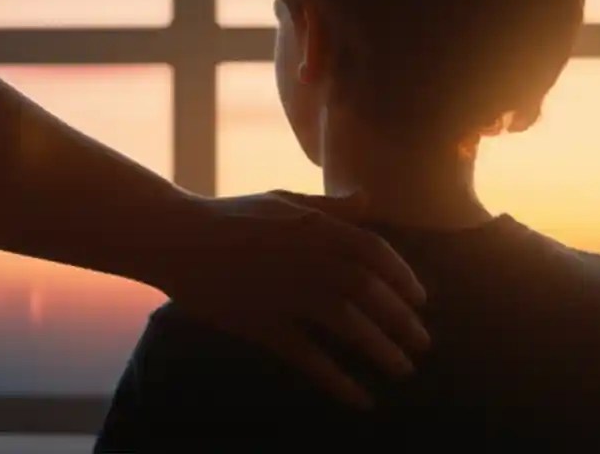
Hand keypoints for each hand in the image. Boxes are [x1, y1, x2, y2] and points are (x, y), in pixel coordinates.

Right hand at [163, 191, 430, 407]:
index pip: (374, 251)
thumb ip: (329, 207)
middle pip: (368, 291)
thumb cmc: (232, 216)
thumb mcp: (283, 200)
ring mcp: (285, 292)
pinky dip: (338, 381)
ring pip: (347, 324)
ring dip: (382, 349)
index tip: (419, 299)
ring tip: (403, 370)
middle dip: (401, 319)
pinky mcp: (261, 323)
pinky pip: (308, 357)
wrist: (178, 237)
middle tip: (422, 343)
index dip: (402, 276)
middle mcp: (306, 258)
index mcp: (314, 225)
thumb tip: (369, 200)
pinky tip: (361, 399)